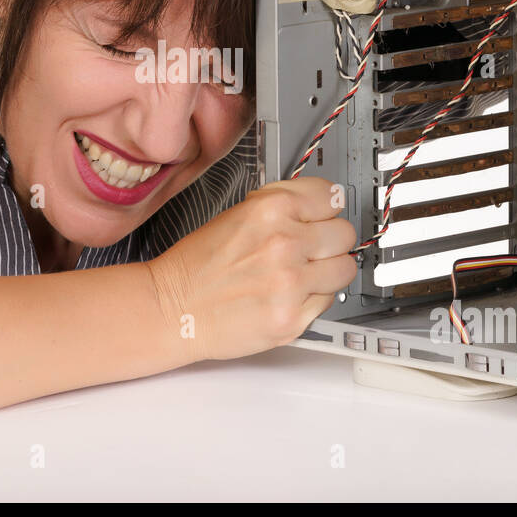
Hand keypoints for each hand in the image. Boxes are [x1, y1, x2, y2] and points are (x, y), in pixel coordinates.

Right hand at [148, 175, 358, 360]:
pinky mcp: (292, 318)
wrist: (172, 308)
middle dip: (330, 240)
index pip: (331, 197)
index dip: (325, 208)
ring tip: (304, 273)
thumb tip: (318, 206)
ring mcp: (291, 283)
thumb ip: (281, 207)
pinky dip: (313, 298)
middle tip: (313, 247)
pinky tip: (288, 294)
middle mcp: (285, 243)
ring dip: (328, 270)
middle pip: (345, 233)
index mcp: (271, 209)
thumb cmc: (197, 265)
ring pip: (345, 269)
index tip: (323, 215)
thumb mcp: (238, 214)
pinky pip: (327, 301)